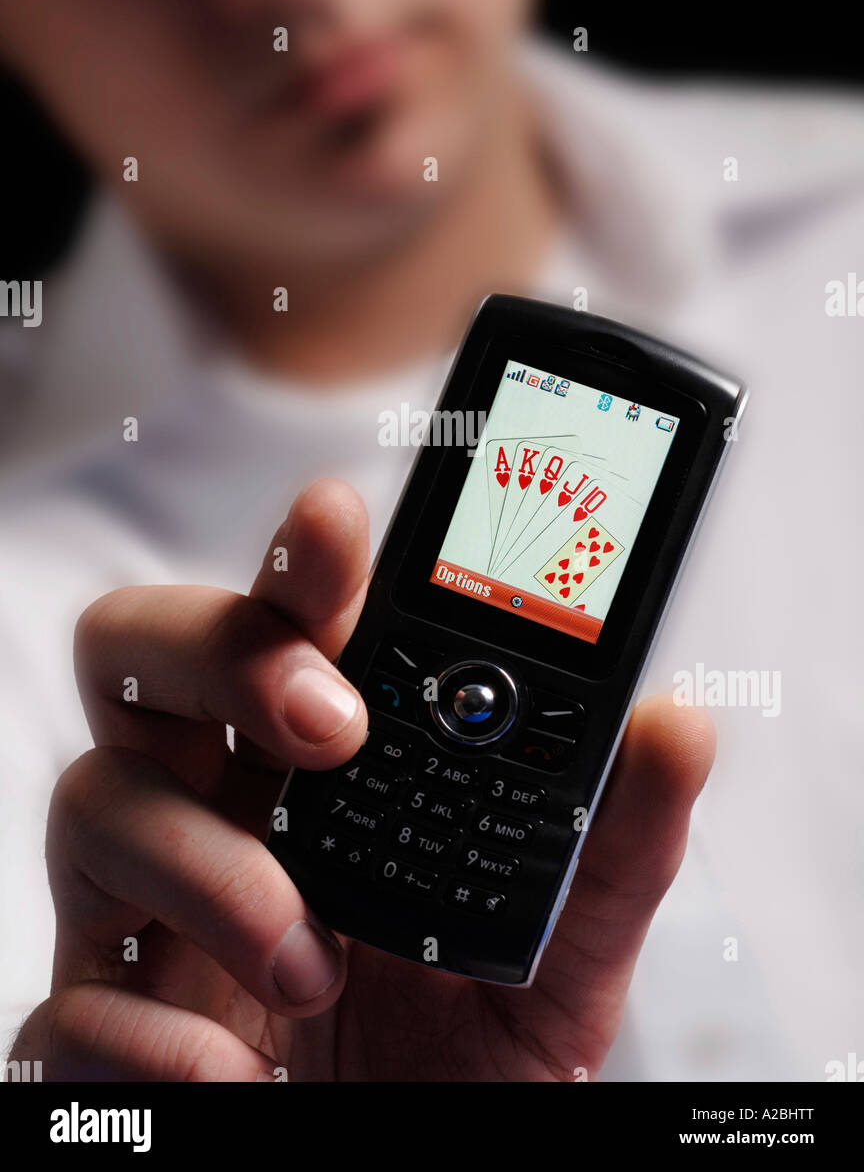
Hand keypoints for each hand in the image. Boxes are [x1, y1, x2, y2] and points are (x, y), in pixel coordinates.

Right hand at [10, 478, 714, 1080]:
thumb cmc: (472, 1060)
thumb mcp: (568, 956)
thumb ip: (617, 845)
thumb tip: (675, 725)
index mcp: (318, 773)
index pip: (283, 624)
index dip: (295, 562)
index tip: (336, 520)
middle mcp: (219, 814)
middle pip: (139, 654)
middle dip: (220, 650)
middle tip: (324, 722)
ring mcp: (146, 917)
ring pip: (90, 802)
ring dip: (212, 872)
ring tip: (312, 965)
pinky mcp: (103, 1033)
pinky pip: (66, 1004)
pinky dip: (155, 1041)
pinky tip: (238, 1077)